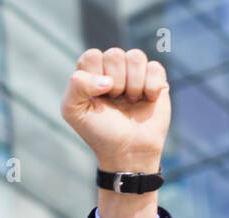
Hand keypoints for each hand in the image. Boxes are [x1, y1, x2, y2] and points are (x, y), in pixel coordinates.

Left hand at [61, 47, 169, 172]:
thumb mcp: (74, 111)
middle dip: (115, 82)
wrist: (128, 151)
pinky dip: (150, 87)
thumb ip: (76, 86)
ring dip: (133, 84)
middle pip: (114, 54)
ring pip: (136, 56)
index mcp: (90, 74)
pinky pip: (155, 67)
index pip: (91, 56)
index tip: (97, 97)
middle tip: (114, 101)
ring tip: (130, 101)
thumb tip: (107, 80)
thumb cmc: (99, 132)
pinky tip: (146, 100)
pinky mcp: (155, 78)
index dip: (95, 76)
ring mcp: (134, 73)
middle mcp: (112, 70)